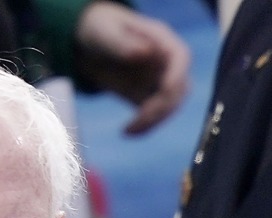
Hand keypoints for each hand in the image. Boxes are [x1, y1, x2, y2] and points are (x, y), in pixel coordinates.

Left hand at [73, 0, 191, 135]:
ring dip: (154, 121)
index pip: (181, 57)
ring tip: (128, 131)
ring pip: (171, 105)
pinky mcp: (150, 97)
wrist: (90, 44)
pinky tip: (128, 132)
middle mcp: (167, 62)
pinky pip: (156, 116)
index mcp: (161, 39)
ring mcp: (161, 80)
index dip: (177, 75)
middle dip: (163, 106)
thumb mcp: (105, 33)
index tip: (165, 90)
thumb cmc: (100, 30)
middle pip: (180, 87)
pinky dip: (145, 127)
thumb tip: (144, 52)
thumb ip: (122, 43)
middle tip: (138, 119)